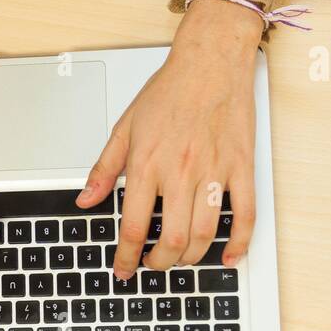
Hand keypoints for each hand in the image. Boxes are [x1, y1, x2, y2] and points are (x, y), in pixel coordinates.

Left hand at [79, 0, 261, 276]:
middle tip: (153, 264)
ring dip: (192, 257)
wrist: (209, 62)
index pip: (133, 226)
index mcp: (147, 164)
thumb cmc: (169, 91)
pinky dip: (239, 242)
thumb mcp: (124, 127)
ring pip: (205, 234)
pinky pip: (245, 214)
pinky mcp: (241, 167)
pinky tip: (228, 257)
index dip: (126, 256)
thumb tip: (85, 200)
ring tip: (181, 259)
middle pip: (171, 239)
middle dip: (160, 263)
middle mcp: (180, 172)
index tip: (123, 269)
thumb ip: (104, 169)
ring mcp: (214, 172)